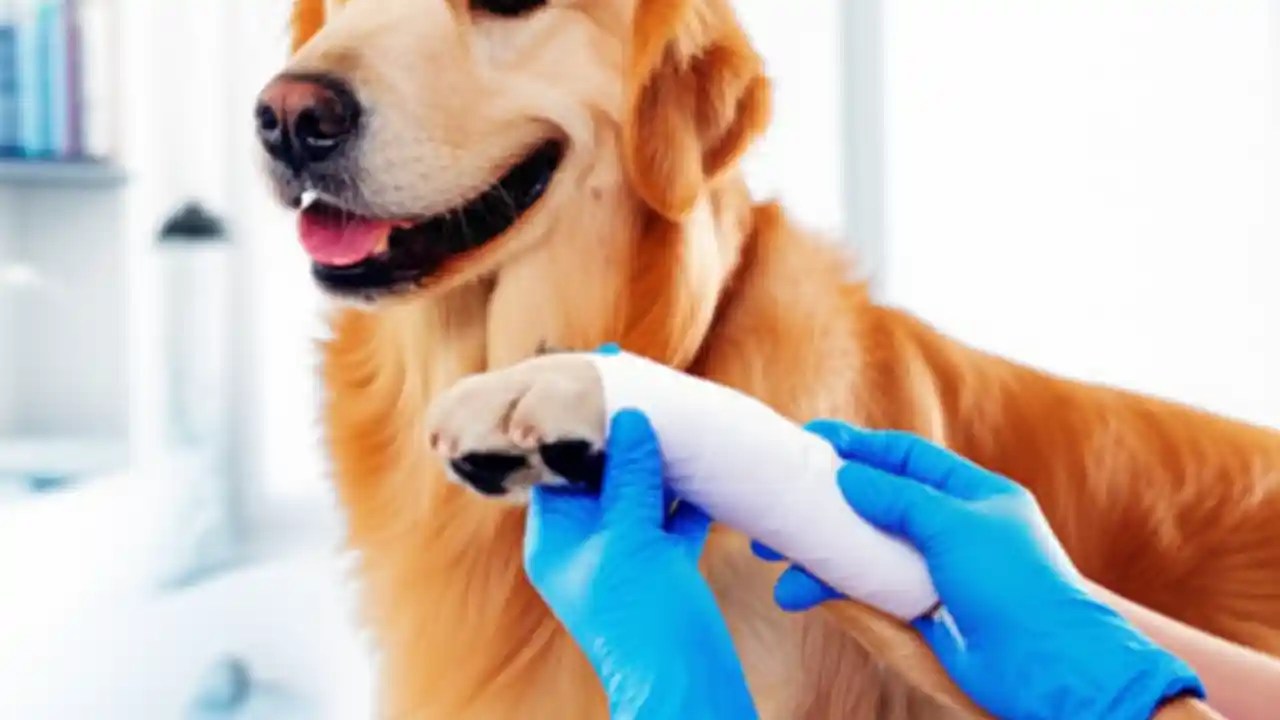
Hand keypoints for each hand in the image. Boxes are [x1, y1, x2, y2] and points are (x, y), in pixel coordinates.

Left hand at [524, 409, 756, 719]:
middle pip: (598, 479)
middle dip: (622, 441)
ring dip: (659, 463)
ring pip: (639, 497)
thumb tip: (627, 416)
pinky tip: (706, 469)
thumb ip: (629, 476)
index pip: (555, 471)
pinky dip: (687, 496)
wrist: (688, 684)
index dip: (573, 430)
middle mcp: (586, 547)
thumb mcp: (630, 536)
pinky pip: (672, 521)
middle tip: (643, 393)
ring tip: (678, 420)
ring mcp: (626, 559)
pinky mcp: (664, 571)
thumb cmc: (645, 618)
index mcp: (556, 540)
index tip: (595, 387)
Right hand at [753, 420, 1203, 719]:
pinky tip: (800, 592)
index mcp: (974, 494)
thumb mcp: (954, 525)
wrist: (1046, 666)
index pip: (908, 457)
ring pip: (865, 550)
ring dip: (819, 552)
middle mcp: (953, 528)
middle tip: (781, 501)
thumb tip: (849, 475)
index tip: (813, 438)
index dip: (861, 446)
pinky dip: (832, 588)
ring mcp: (936, 571)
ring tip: (773, 558)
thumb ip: (899, 497)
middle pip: (878, 502)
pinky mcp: (921, 610)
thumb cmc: (1013, 585)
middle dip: (828, 502)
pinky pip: (867, 589)